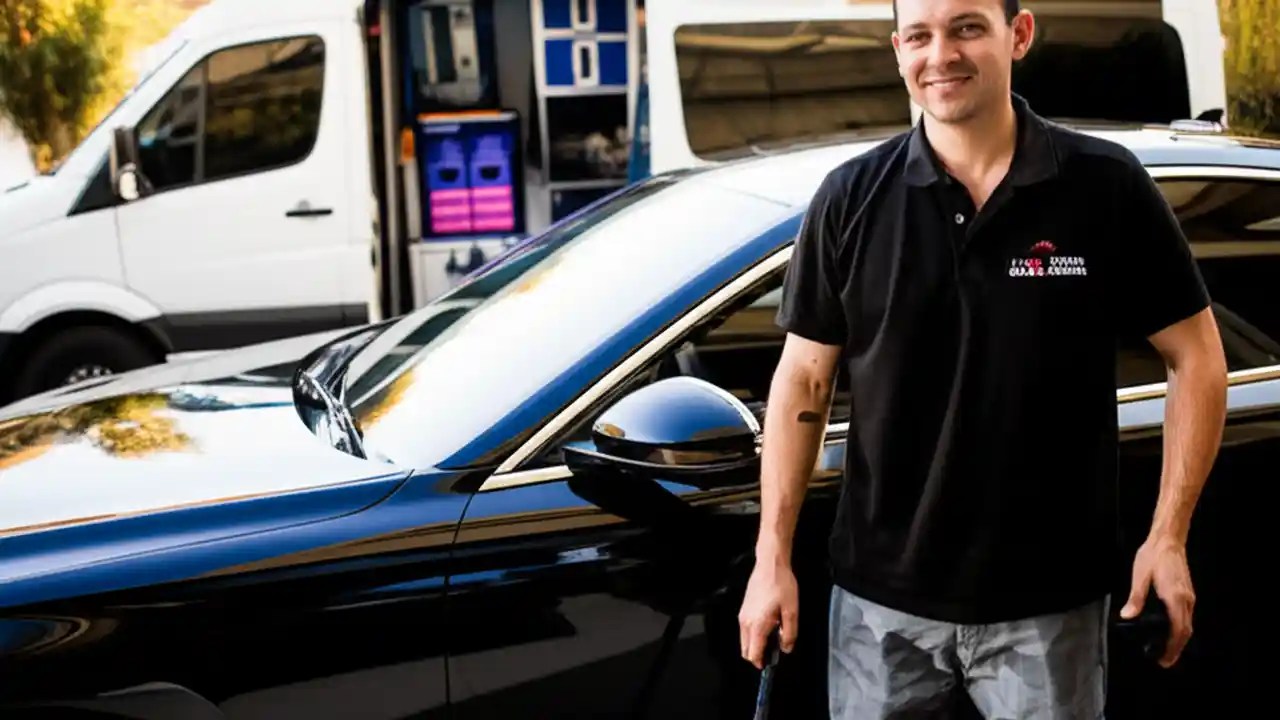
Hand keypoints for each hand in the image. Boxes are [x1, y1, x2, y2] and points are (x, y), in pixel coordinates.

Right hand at [738, 558, 798, 668]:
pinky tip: (768, 624)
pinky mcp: (743, 609)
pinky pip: (745, 630)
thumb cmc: (782, 585)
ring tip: (774, 634)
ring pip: (745, 641)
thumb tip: (785, 648)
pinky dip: (754, 634)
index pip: (753, 654)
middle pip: (746, 651)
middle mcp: (746, 622)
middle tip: (775, 648)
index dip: (762, 663)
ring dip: (756, 644)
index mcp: (757, 625)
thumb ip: (789, 633)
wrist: (770, 565)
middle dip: (758, 655)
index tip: (771, 663)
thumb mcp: (792, 611)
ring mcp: (742, 615)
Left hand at [1120, 536, 1195, 667]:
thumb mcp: (1139, 576)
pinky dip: (1180, 628)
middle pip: (1186, 630)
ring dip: (1179, 639)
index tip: (1164, 659)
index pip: (1178, 629)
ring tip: (1166, 650)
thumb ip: (1135, 598)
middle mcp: (1185, 599)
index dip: (1172, 647)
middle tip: (1164, 661)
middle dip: (1176, 648)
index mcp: (1174, 597)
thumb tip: (1127, 616)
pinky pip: (1186, 616)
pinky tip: (1170, 631)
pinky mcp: (1187, 593)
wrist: (1168, 540)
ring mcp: (1189, 596)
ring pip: (1188, 624)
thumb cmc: (1152, 556)